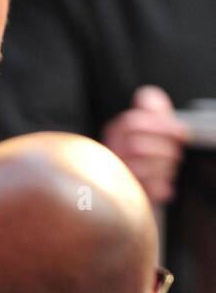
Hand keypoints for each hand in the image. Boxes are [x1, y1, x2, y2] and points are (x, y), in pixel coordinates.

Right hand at [102, 85, 190, 204]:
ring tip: (166, 170)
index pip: (134, 123)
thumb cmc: (146, 156)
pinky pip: (144, 190)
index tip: (182, 133)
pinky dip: (159, 187)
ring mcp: (113, 175)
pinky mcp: (123, 196)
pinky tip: (161, 185)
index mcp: (116, 130)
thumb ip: (151, 107)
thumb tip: (148, 96)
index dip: (164, 127)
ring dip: (164, 170)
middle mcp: (109, 152)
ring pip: (141, 169)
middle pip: (138, 146)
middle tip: (174, 155)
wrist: (133, 191)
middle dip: (165, 151)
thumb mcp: (149, 124)